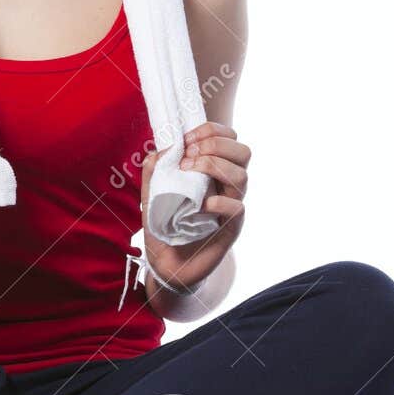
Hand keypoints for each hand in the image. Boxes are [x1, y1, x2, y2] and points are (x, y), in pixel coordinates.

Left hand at [139, 121, 249, 288]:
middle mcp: (226, 186)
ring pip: (242, 177)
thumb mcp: (150, 194)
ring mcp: (230, 206)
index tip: (187, 140)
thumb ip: (154, 169)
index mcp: (212, 171)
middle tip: (190, 157)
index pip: (228, 138)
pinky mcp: (230, 229)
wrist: (165, 263)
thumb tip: (164, 148)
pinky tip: (201, 206)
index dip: (210, 131)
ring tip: (189, 174)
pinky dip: (219, 202)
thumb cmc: (163, 226)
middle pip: (243, 152)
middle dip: (216, 145)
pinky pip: (236, 208)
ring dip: (215, 167)